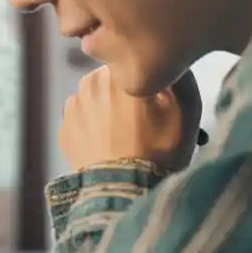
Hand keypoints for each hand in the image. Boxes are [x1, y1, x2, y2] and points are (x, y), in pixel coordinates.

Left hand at [58, 66, 203, 172]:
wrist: (125, 191)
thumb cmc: (160, 151)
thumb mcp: (186, 109)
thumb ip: (181, 75)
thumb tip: (169, 62)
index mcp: (118, 71)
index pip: (134, 61)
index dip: (148, 80)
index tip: (157, 101)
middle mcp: (90, 83)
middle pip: (114, 80)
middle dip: (127, 96)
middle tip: (145, 124)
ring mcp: (73, 107)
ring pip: (98, 99)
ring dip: (109, 111)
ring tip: (127, 137)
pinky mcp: (64, 130)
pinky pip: (84, 121)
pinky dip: (96, 130)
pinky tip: (110, 146)